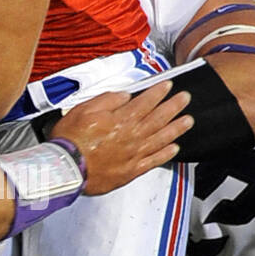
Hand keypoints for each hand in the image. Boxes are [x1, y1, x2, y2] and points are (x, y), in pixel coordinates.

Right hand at [51, 81, 191, 195]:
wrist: (66, 168)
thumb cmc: (70, 140)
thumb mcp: (82, 110)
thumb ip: (106, 101)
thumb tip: (124, 95)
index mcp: (120, 120)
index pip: (145, 102)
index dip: (157, 92)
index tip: (167, 86)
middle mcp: (132, 136)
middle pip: (158, 119)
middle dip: (173, 106)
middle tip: (185, 98)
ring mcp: (134, 154)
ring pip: (161, 139)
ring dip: (176, 128)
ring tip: (188, 121)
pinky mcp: (131, 170)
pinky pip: (154, 160)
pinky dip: (166, 154)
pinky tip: (174, 148)